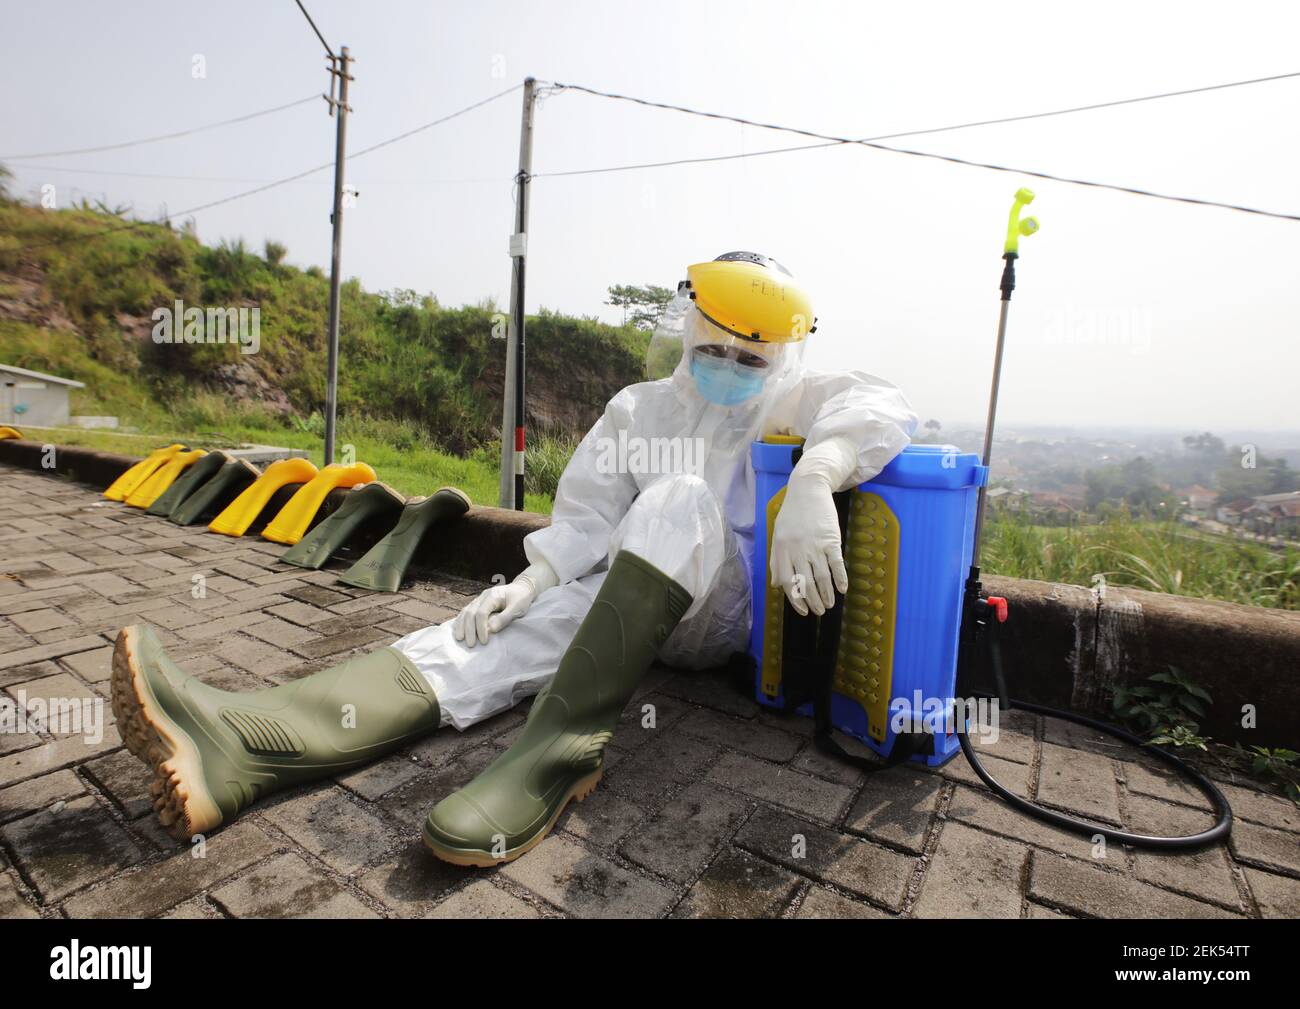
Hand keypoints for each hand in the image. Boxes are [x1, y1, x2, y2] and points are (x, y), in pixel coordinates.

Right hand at [452, 559, 557, 646]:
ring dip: (461, 626)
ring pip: (465, 611)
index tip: (484, 642)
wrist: (522, 588)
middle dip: (469, 630)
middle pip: (470, 613)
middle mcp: (483, 596)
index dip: (481, 628)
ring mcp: (479, 599)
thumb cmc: (521, 599)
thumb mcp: (517, 608)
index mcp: (493, 596)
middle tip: (470, 644)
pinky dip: (461, 621)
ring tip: (459, 639)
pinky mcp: (478, 603)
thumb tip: (490, 630)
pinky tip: (458, 630)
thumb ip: (504, 618)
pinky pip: (466, 611)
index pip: (481, 613)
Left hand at [769, 473, 847, 616]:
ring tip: (829, 605)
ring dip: (826, 594)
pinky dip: (840, 579)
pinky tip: (842, 590)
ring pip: (822, 578)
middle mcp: (797, 551)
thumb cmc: (792, 514)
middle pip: (806, 584)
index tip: (802, 611)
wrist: (808, 489)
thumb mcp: (778, 535)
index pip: (788, 583)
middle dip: (813, 602)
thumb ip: (776, 561)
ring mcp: (815, 546)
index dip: (796, 600)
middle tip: (819, 611)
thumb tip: (776, 585)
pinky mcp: (831, 540)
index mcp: (782, 550)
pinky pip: (836, 564)